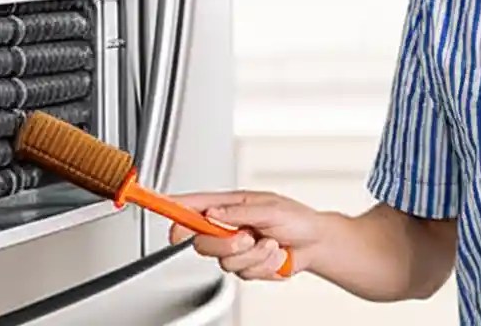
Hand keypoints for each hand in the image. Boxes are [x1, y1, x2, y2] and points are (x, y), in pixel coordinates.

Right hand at [169, 190, 324, 280]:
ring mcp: (235, 249)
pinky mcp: (245, 267)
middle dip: (225, 244)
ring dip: (252, 255)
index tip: (165, 213)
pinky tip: (274, 254)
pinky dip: (263, 265)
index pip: (195, 207)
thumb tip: (212, 212)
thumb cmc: (296, 219)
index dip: (176, 210)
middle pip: (201, 242)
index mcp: (230, 206)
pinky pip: (243, 273)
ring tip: (270, 243)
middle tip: (248, 237)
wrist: (314, 244)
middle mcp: (228, 228)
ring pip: (224, 261)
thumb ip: (239, 212)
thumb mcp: (270, 208)